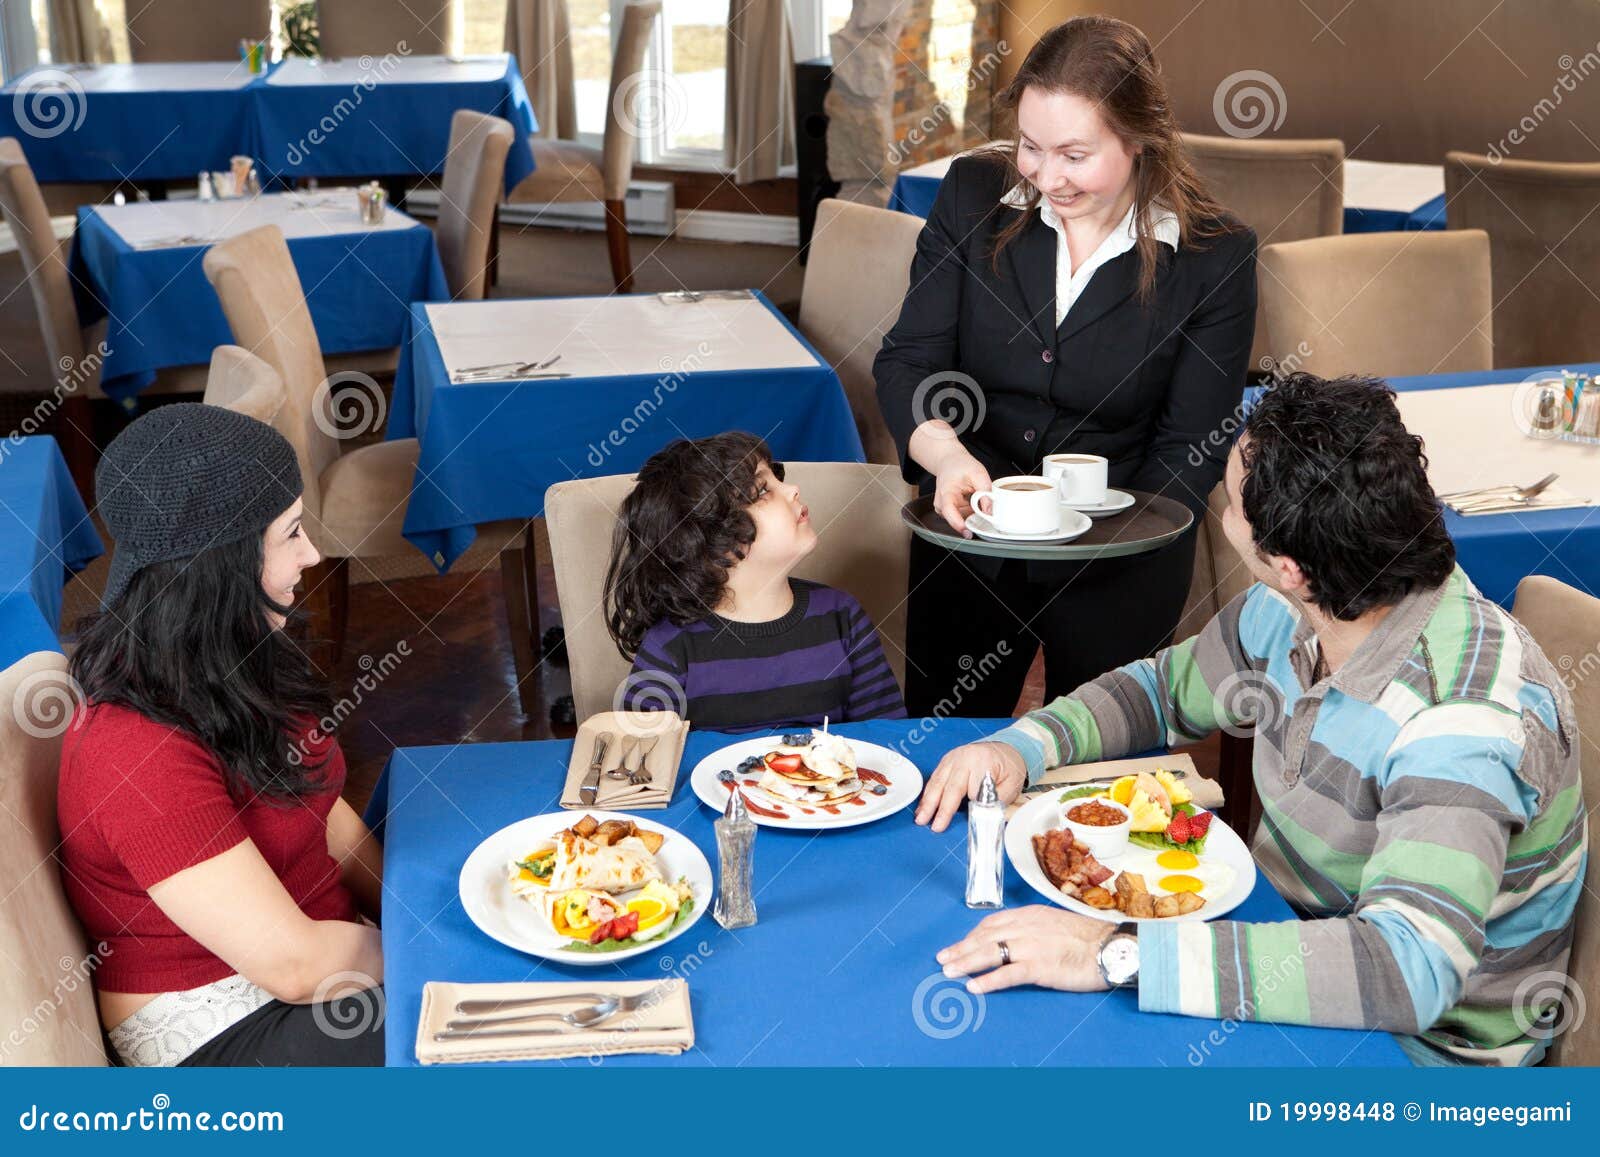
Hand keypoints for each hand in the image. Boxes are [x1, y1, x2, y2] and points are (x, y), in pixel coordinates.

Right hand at [908, 420, 990, 537]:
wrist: (950, 461)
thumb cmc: (960, 465)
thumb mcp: (978, 474)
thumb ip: (985, 493)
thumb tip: (989, 511)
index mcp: (946, 493)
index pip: (949, 511)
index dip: (958, 523)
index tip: (968, 531)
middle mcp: (942, 504)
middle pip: (960, 519)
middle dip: (974, 514)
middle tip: (981, 499)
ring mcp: (944, 509)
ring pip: (963, 518)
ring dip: (973, 510)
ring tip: (973, 493)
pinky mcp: (949, 511)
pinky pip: (964, 516)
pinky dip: (971, 510)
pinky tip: (970, 498)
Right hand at [915, 740, 1026, 832]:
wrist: (1004, 750)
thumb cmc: (1008, 768)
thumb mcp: (1011, 785)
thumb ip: (997, 800)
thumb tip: (982, 816)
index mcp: (983, 762)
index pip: (974, 789)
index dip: (973, 805)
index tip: (970, 821)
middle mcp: (965, 758)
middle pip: (951, 786)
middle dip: (942, 808)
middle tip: (935, 826)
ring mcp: (952, 758)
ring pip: (938, 782)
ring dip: (928, 803)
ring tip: (921, 819)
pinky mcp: (945, 762)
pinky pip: (934, 779)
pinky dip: (927, 794)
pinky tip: (922, 807)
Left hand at [936, 906, 1115, 993]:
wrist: (1114, 947)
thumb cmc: (1090, 939)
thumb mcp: (1057, 924)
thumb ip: (1035, 929)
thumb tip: (1019, 940)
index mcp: (1031, 915)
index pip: (993, 923)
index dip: (973, 935)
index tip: (960, 945)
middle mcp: (1027, 927)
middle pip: (985, 937)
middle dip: (961, 948)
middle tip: (943, 959)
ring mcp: (1032, 946)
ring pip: (990, 952)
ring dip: (966, 963)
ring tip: (949, 972)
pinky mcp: (1041, 966)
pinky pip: (1008, 974)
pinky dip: (988, 981)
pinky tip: (974, 988)